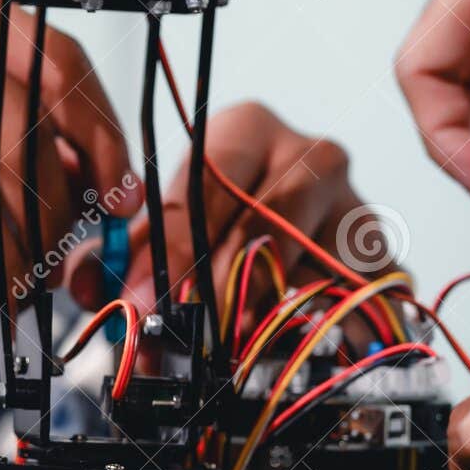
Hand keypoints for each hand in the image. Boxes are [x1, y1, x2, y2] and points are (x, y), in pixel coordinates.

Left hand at [66, 102, 369, 315]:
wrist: (293, 212)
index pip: (209, 183)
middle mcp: (307, 154)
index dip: (173, 246)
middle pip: (266, 219)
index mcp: (246, 130)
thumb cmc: (221, 212)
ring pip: (317, 254)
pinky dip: (332, 319)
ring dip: (274, 302)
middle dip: (216, 285)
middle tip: (185, 329)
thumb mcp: (167, 220)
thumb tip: (90, 283)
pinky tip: (304, 340)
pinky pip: (361, 287)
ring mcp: (352, 201)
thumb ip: (125, 253)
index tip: (145, 297)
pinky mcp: (379, 250)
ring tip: (239, 337)